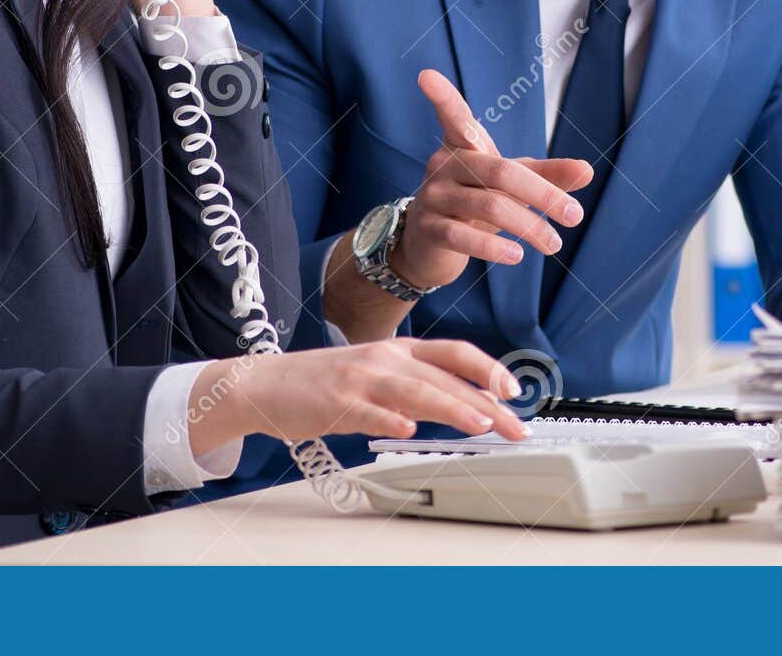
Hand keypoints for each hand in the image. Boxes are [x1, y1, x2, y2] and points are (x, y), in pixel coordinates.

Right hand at [188, 339, 529, 453]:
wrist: (266, 383)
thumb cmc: (326, 383)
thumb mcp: (378, 374)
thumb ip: (419, 386)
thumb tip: (467, 404)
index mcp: (398, 350)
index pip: (454, 353)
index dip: (488, 368)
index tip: (515, 390)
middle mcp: (384, 359)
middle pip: (444, 376)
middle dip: (485, 401)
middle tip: (514, 424)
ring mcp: (359, 380)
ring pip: (414, 391)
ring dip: (451, 407)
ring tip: (480, 423)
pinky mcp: (335, 403)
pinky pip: (367, 411)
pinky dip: (389, 419)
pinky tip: (408, 429)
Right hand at [386, 69, 592, 291]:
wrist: (431, 247)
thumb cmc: (475, 202)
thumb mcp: (510, 185)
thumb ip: (546, 176)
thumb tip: (587, 170)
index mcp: (462, 146)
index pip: (454, 116)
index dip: (442, 96)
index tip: (426, 75)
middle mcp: (443, 165)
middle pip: (500, 171)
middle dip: (543, 194)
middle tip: (575, 215)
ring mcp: (433, 196)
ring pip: (488, 204)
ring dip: (529, 226)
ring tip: (554, 244)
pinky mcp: (429, 230)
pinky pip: (464, 237)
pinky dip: (495, 247)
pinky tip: (517, 257)